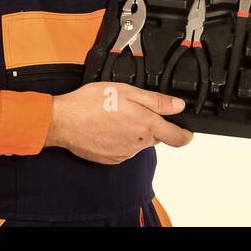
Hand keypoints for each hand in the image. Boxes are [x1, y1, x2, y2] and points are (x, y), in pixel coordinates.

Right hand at [46, 82, 193, 164]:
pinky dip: (119, 139)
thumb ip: (156, 101)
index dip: (185, 134)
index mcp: (145, 125)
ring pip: (138, 143)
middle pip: (155, 137)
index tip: (187, 131)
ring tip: (114, 117)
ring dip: (132, 132)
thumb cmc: (91, 103)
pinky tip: (106, 128)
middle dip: (149, 126)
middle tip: (131, 110)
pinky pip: (123, 149)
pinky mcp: (111, 159)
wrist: (64, 121)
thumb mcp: (127, 91)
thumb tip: (178, 106)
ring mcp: (124, 153)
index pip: (177, 137)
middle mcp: (138, 143)